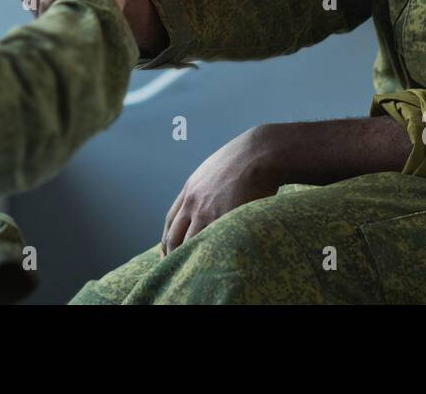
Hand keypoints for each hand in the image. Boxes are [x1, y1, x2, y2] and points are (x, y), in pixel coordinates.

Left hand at [161, 126, 281, 255]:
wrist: (259, 153)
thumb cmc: (245, 160)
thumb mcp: (216, 169)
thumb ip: (209, 186)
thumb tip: (213, 198)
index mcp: (190, 189)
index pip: (171, 220)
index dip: (167, 238)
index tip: (166, 251)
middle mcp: (193, 201)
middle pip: (174, 235)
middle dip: (171, 254)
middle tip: (173, 267)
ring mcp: (207, 211)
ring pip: (189, 243)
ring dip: (189, 258)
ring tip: (192, 273)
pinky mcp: (224, 217)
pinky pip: (210, 242)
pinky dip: (207, 255)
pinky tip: (210, 263)